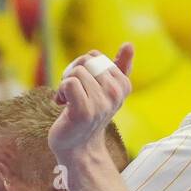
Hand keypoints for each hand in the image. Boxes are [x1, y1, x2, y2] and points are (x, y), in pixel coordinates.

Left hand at [49, 43, 133, 157]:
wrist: (78, 146)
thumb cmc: (90, 114)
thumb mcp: (106, 89)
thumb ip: (120, 67)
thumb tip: (130, 44)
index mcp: (123, 85)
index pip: (95, 55)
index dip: (84, 67)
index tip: (85, 86)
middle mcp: (115, 94)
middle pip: (86, 61)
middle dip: (73, 73)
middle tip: (73, 92)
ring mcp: (101, 103)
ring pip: (76, 72)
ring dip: (65, 85)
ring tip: (69, 101)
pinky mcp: (84, 111)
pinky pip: (69, 83)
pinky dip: (60, 92)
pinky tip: (62, 104)